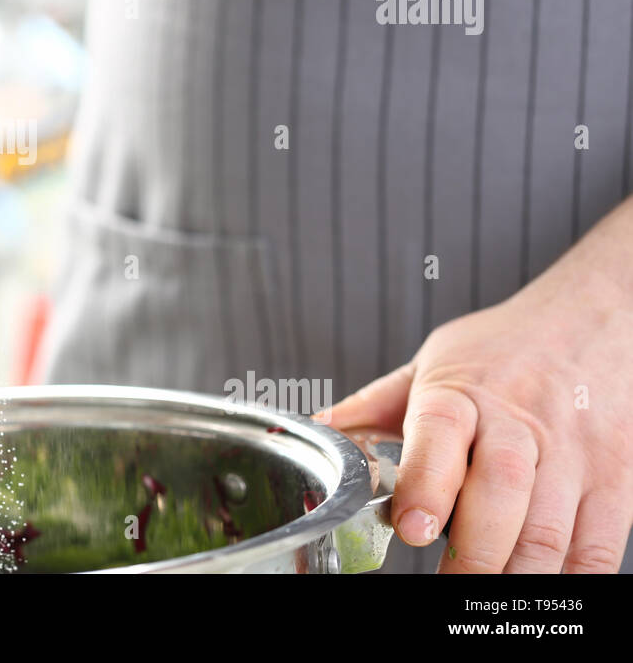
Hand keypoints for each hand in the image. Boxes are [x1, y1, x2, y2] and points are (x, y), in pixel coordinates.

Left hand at [326, 203, 632, 572]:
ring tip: (485, 597)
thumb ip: (375, 405)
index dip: (426, 485)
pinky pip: (598, 546)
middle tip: (447, 585)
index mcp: (462, 392)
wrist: (594, 320)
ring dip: (517, 576)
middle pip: (501, 495)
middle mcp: (520, 422)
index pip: (440, 434)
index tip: (409, 526)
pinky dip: (571, 578)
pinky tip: (539, 586)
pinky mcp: (614, 479)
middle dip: (473, 555)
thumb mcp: (432, 362)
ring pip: (549, 531)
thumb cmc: (504, 349)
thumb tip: (315, 430)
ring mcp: (573, 453)